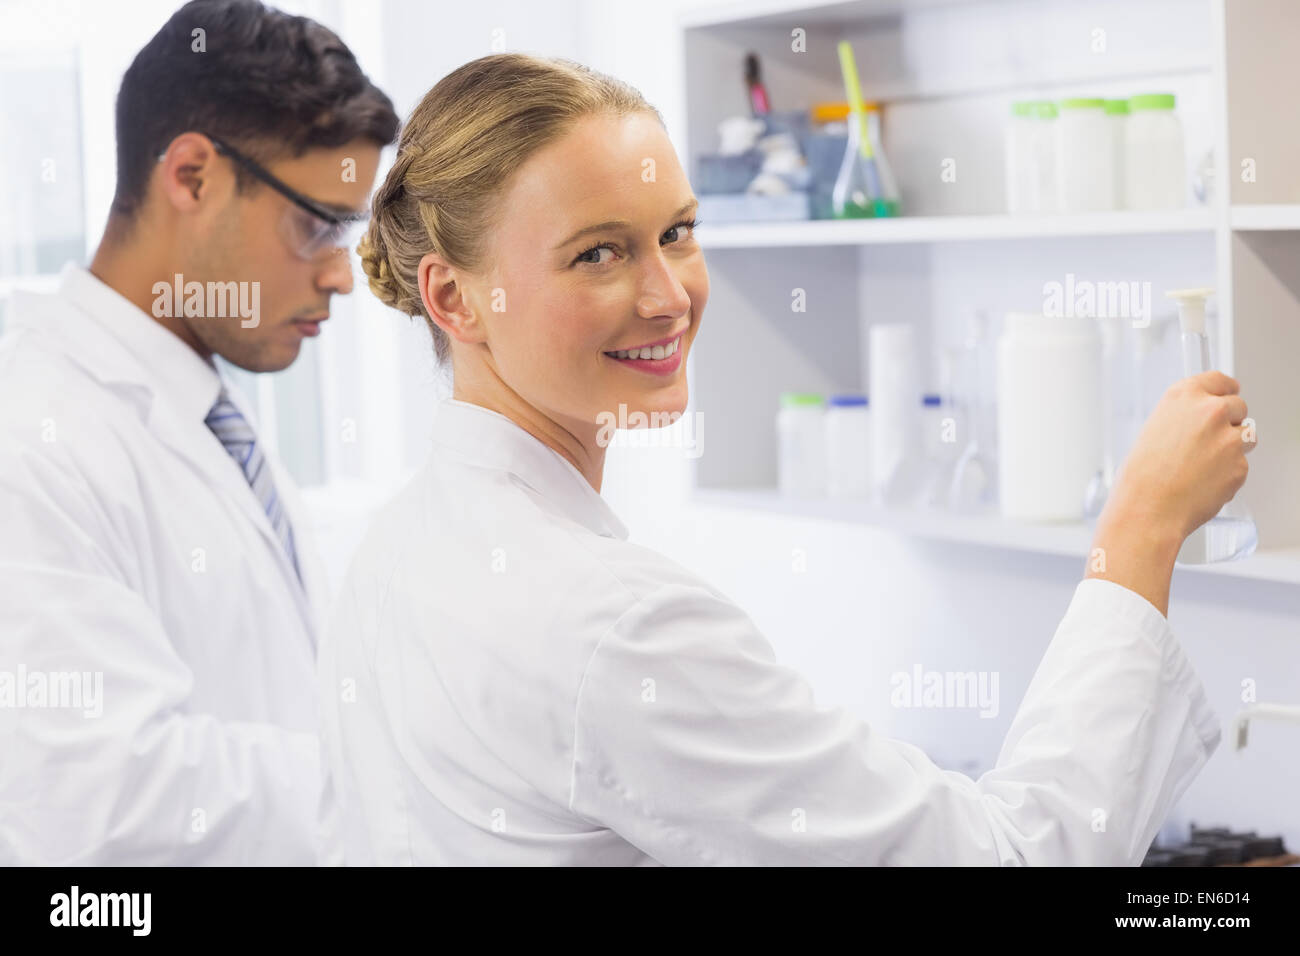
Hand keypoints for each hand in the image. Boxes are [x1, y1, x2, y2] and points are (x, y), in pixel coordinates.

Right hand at [1110, 370, 1252, 541]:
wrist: (1148, 509)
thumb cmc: (1142, 476)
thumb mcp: (1154, 430)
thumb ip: (1184, 419)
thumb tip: (1204, 423)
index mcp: (1183, 397)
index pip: (1219, 380)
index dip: (1225, 390)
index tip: (1228, 394)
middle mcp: (1210, 411)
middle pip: (1238, 406)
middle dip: (1229, 422)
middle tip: (1208, 442)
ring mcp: (1228, 438)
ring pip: (1246, 435)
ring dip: (1232, 447)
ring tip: (1203, 466)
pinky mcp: (1240, 465)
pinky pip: (1241, 465)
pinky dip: (1227, 474)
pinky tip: (1203, 483)